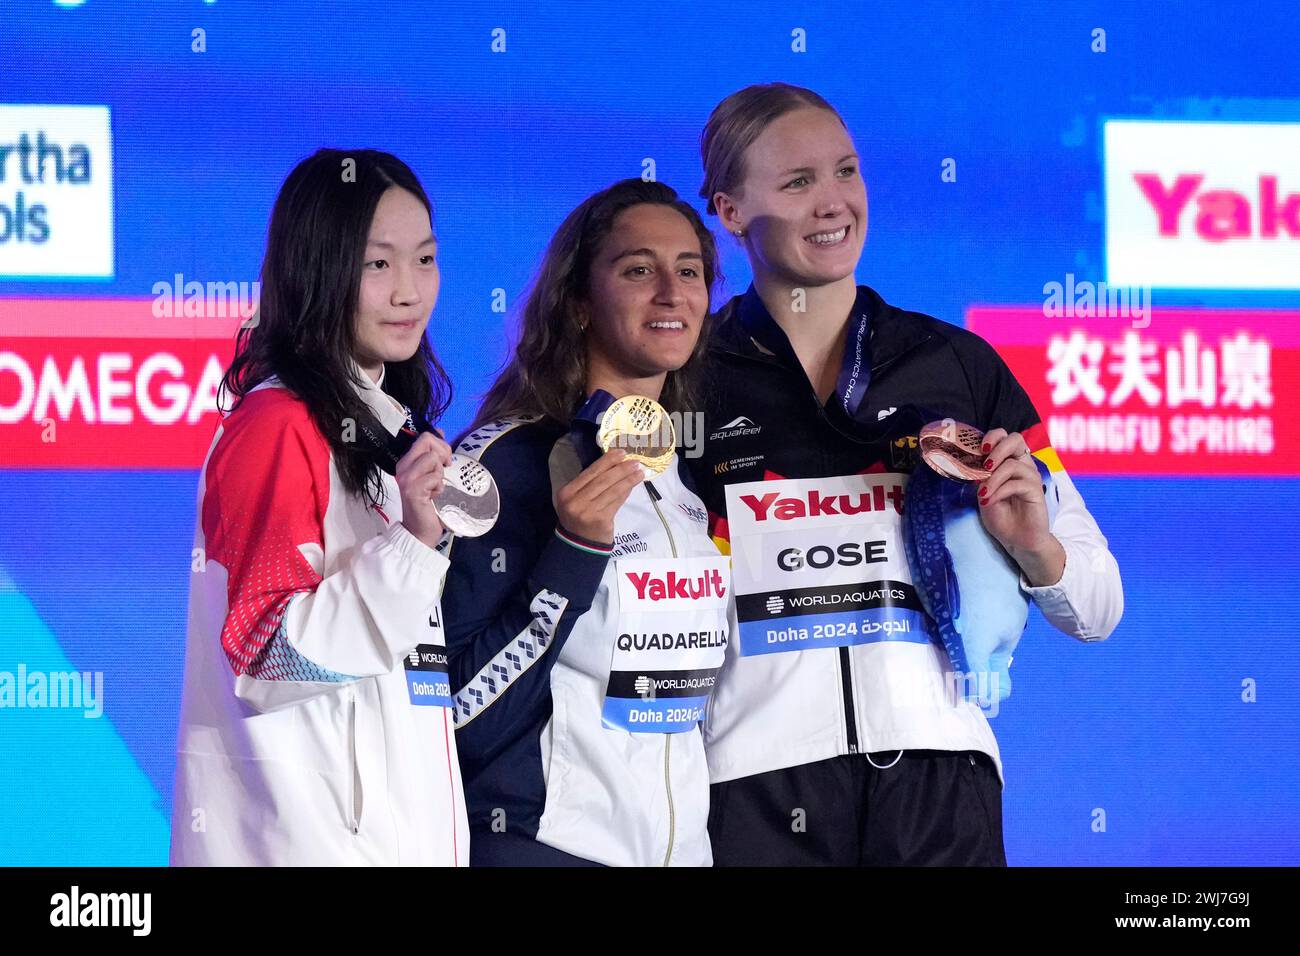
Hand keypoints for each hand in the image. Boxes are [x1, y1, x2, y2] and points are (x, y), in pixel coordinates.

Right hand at [396, 431, 451, 547]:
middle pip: (427, 441)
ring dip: (440, 474)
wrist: (420, 530)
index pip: (424, 437)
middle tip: (444, 471)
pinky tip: (433, 497)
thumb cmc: (428, 503)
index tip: (445, 462)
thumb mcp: (432, 473)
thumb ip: (434, 454)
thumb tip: (439, 431)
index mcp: (406, 461)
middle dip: (443, 454)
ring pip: (432, 459)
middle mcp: (402, 467)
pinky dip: (439, 487)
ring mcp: (406, 478)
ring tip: (434, 488)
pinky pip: (434, 477)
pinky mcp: (412, 490)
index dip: (440, 445)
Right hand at [554, 449, 643, 544]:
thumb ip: (590, 485)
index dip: (607, 461)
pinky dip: (625, 492)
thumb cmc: (580, 518)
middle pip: (602, 479)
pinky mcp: (600, 519)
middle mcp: (575, 501)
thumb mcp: (577, 500)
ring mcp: (587, 511)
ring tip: (639, 472)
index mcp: (566, 492)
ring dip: (628, 479)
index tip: (621, 453)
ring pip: (612, 490)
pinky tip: (633, 486)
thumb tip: (615, 466)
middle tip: (635, 462)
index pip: (590, 472)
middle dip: (620, 469)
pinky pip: (616, 501)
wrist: (579, 545)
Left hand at [977, 427, 1064, 586]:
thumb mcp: (983, 493)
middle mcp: (1023, 464)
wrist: (1017, 539)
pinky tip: (990, 501)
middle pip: (1015, 439)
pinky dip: (998, 491)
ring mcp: (1031, 477)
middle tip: (984, 465)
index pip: (1005, 436)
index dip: (992, 437)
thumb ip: (980, 477)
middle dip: (996, 449)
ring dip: (992, 478)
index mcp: (1010, 461)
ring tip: (983, 494)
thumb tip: (972, 464)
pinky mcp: (1036, 491)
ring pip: (1012, 464)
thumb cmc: (1001, 515)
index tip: (979, 449)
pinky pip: (1016, 483)